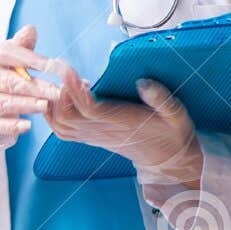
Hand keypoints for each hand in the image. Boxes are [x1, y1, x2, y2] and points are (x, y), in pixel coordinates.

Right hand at [0, 25, 62, 155]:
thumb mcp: (2, 51)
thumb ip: (19, 44)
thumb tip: (31, 30)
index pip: (8, 54)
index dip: (31, 60)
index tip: (53, 66)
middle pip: (7, 82)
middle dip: (34, 88)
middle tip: (56, 92)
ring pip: (2, 103)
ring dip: (25, 105)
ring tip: (45, 106)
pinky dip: (9, 126)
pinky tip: (27, 126)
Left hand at [44, 68, 202, 185]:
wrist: (168, 160)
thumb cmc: (172, 134)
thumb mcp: (176, 114)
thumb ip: (161, 99)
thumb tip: (143, 83)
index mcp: (122, 123)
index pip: (88, 109)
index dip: (74, 90)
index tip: (68, 69)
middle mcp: (103, 132)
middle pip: (67, 118)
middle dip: (59, 94)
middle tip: (67, 73)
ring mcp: (94, 137)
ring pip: (61, 126)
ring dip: (55, 104)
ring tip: (65, 83)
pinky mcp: (91, 139)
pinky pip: (63, 132)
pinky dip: (54, 116)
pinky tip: (58, 100)